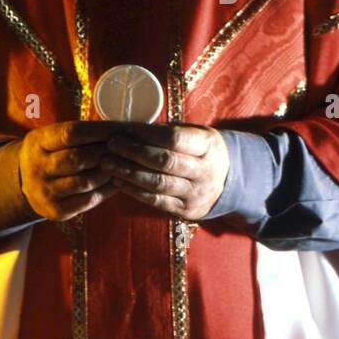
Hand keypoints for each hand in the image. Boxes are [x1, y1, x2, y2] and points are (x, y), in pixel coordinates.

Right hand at [18, 120, 121, 221]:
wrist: (22, 184)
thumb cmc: (48, 153)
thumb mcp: (52, 137)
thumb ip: (79, 133)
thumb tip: (119, 128)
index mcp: (37, 142)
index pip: (71, 133)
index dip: (100, 130)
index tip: (121, 128)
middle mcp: (38, 167)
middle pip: (79, 159)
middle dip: (106, 152)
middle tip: (124, 148)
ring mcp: (45, 191)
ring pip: (86, 181)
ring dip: (108, 171)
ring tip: (121, 164)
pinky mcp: (56, 211)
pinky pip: (88, 200)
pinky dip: (107, 190)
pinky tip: (117, 181)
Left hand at [98, 123, 229, 221]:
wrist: (230, 181)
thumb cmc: (202, 151)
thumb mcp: (196, 134)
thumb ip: (170, 132)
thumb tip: (132, 128)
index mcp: (208, 145)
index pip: (174, 139)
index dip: (146, 134)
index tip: (125, 129)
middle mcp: (205, 171)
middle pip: (164, 161)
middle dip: (133, 152)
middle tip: (111, 144)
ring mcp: (196, 193)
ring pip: (158, 183)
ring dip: (129, 172)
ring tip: (108, 163)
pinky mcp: (186, 210)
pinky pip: (156, 201)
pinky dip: (134, 191)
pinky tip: (118, 181)